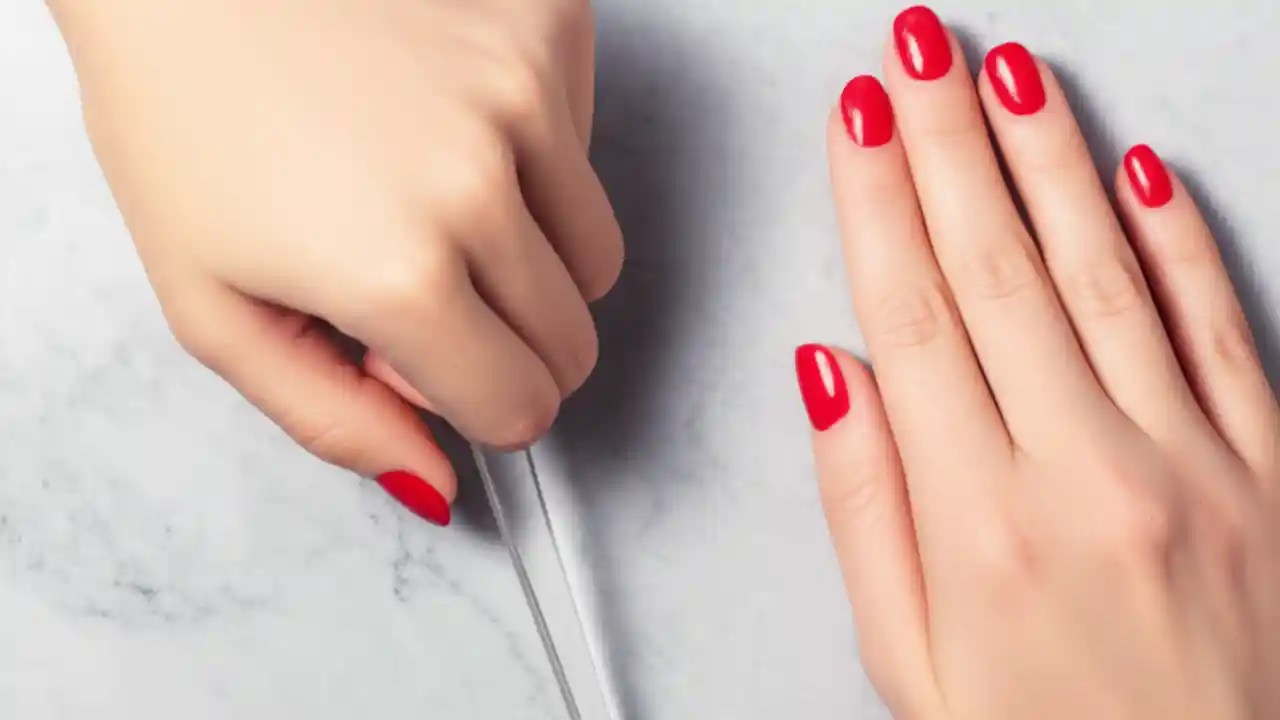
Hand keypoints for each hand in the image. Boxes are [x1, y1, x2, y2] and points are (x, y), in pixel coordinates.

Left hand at [50, 0, 619, 522]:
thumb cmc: (181, 113)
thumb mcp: (215, 307)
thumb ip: (333, 420)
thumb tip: (438, 483)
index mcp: (397, 273)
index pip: (523, 408)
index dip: (474, 402)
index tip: (432, 365)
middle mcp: (479, 183)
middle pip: (575, 342)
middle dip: (509, 341)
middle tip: (427, 286)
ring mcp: (524, 92)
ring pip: (598, 253)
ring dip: (533, 253)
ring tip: (434, 195)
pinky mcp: (546, 23)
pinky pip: (589, 146)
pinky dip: (538, 156)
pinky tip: (452, 119)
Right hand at [800, 7, 1279, 717]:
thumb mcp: (912, 668)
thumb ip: (868, 515)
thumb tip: (833, 377)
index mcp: (983, 525)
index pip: (912, 316)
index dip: (875, 203)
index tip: (855, 120)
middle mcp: (1090, 475)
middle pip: (997, 268)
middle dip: (946, 140)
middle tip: (917, 49)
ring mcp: (1194, 466)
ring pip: (1103, 275)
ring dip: (1048, 159)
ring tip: (1005, 74)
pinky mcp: (1272, 474)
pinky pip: (1221, 333)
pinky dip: (1179, 245)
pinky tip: (1141, 172)